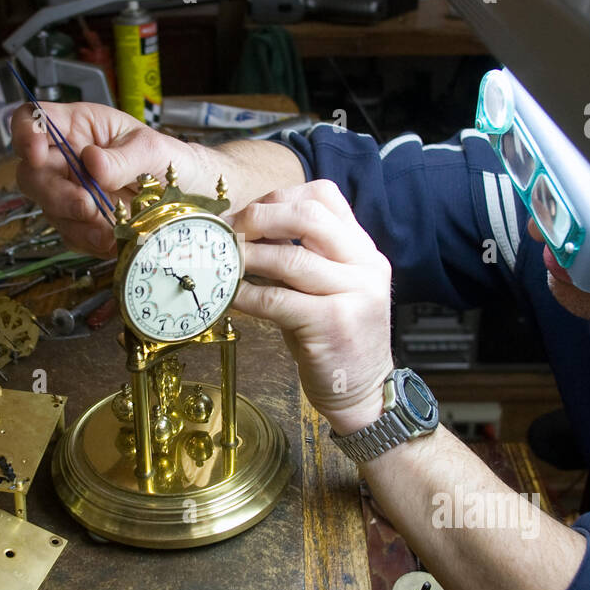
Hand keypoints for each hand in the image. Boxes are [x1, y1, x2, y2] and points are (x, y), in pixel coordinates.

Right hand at [12, 101, 209, 255]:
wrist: (197, 199)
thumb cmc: (173, 162)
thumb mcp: (155, 151)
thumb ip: (123, 157)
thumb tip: (91, 162)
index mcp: (81, 128)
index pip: (35, 119)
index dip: (25, 132)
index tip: (35, 150)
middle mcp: (69, 159)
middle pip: (31, 172)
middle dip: (53, 191)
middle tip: (85, 204)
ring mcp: (72, 192)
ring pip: (48, 208)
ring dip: (73, 220)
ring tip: (108, 226)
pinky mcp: (82, 223)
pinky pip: (70, 235)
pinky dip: (89, 240)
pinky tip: (113, 238)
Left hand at [230, 181, 394, 435]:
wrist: (364, 392)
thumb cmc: (336, 340)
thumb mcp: (330, 289)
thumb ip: (303, 258)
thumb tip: (244, 231)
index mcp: (364, 250)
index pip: (325, 196)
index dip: (280, 196)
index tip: (248, 212)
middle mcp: (366, 265)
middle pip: (308, 216)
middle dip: (260, 217)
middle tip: (230, 231)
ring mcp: (354, 293)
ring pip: (289, 258)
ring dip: (247, 257)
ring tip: (224, 262)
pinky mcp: (332, 323)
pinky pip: (277, 300)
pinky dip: (246, 295)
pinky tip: (229, 296)